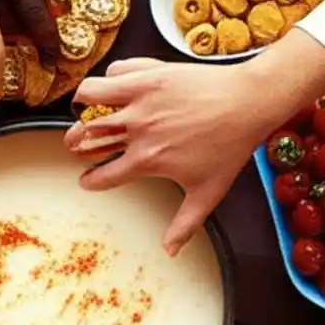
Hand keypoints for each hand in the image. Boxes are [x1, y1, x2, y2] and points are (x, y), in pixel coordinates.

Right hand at [64, 30, 324, 253]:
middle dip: (76, 144)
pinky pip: (112, 73)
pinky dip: (110, 79)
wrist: (248, 102)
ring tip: (87, 110)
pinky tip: (118, 87)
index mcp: (147, 160)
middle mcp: (137, 129)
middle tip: (77, 143)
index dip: (90, 180)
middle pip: (85, 137)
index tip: (88, 178)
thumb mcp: (208, 192)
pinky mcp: (148, 73)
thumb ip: (185, 224)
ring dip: (83, 107)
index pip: (101, 175)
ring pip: (88, 98)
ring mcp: (140, 98)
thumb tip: (169, 251)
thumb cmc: (230, 147)